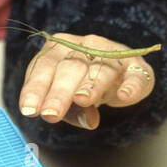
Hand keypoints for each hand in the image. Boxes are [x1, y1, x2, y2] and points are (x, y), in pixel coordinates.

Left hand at [18, 34, 155, 130]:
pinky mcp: (137, 67)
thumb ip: (72, 111)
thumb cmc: (85, 84)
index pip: (44, 65)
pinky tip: (124, 96)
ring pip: (101, 68)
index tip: (29, 110)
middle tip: (51, 114)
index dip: (36, 87)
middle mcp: (87, 45)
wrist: (121, 72)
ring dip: (91, 85)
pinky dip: (131, 86)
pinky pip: (135, 76)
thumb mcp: (70, 98)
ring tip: (82, 100)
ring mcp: (114, 54)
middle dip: (59, 92)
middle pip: (71, 67)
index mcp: (62, 48)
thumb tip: (88, 121)